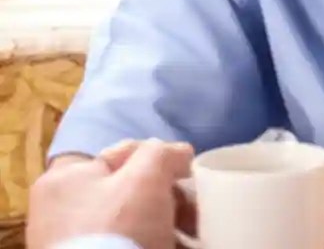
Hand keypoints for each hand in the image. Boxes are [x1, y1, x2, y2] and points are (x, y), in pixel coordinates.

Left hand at [27, 139, 193, 248]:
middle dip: (169, 198)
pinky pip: (127, 244)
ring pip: (133, 222)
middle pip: (130, 190)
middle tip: (194, 211)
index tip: (187, 174)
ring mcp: (74, 242)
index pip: (122, 153)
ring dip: (167, 224)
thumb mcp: (147, 177)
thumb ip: (162, 154)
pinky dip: (151, 243)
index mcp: (64, 179)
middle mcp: (61, 210)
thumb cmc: (119, 225)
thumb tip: (179, 152)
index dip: (159, 158)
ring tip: (192, 235)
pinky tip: (177, 247)